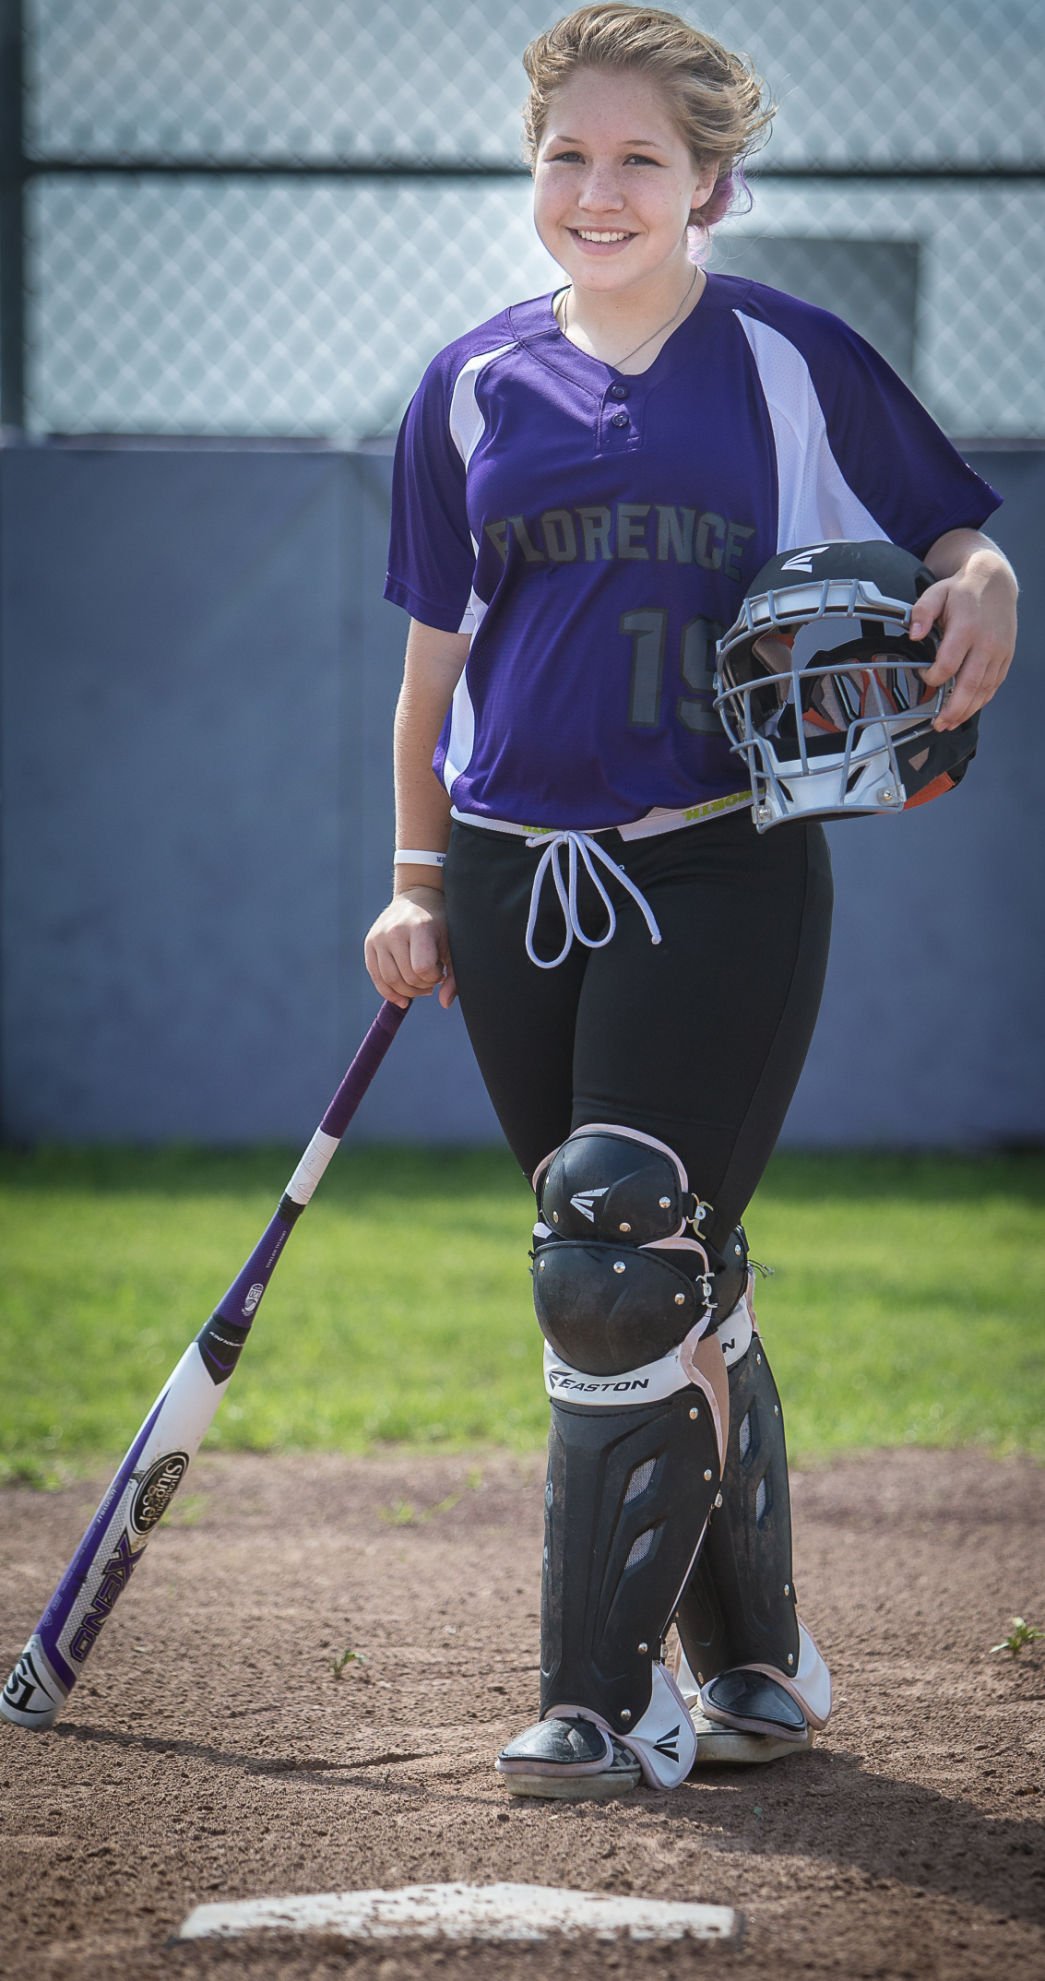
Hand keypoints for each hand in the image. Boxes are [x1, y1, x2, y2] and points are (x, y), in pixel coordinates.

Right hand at [364, 886, 456, 1009]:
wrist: (418, 896)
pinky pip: (376, 977)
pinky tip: (403, 997)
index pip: (422, 968)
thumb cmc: (441, 924)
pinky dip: (389, 992)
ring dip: (407, 991)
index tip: (440, 970)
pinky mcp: (369, 943)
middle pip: (406, 977)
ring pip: (389, 980)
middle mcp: (394, 931)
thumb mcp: (452, 946)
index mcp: (418, 927)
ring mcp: (379, 937)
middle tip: (431, 979)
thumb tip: (445, 1003)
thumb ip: (454, 976)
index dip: (434, 977)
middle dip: (422, 985)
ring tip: (419, 984)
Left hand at [910, 548, 1017, 732]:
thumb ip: (922, 612)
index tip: (924, 676)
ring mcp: (999, 652)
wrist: (995, 582)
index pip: (949, 664)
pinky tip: (969, 710)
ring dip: (967, 710)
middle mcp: (986, 643)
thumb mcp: (936, 592)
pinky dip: (982, 700)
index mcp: (966, 628)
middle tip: (939, 724)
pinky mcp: (1006, 657)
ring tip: (950, 723)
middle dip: (953, 708)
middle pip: (970, 684)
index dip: (933, 677)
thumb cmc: (963, 590)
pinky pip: (994, 685)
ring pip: (984, 689)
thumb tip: (914, 634)